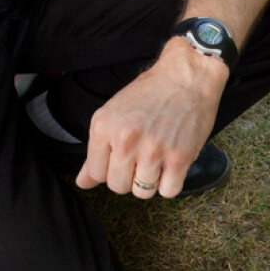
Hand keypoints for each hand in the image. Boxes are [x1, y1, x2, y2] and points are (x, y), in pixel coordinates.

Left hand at [75, 37, 227, 198]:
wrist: (187, 78)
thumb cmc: (151, 94)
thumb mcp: (114, 114)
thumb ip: (97, 150)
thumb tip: (82, 183)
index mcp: (103, 127)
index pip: (97, 173)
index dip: (110, 171)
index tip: (122, 160)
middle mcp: (125, 140)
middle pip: (119, 186)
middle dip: (129, 179)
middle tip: (141, 161)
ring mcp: (153, 150)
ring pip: (143, 192)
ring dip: (150, 182)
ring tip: (157, 162)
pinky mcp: (179, 157)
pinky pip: (168, 191)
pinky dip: (170, 184)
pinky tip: (172, 167)